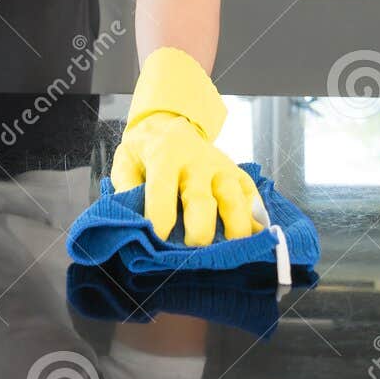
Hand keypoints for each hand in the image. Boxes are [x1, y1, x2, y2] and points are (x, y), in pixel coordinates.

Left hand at [111, 113, 263, 244]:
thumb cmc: (145, 151)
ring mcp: (222, 168)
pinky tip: (252, 239)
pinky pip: (253, 198)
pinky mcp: (238, 174)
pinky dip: (255, 221)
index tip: (158, 242)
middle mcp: (197, 162)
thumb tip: (133, 221)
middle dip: (198, 233)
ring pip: (235, 202)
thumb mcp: (124, 161)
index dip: (160, 222)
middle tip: (191, 253)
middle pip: (202, 202)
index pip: (162, 192)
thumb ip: (125, 189)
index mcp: (165, 157)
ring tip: (227, 253)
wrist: (170, 124)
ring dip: (233, 231)